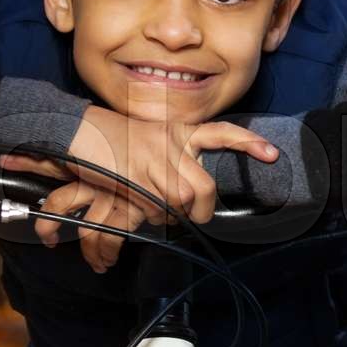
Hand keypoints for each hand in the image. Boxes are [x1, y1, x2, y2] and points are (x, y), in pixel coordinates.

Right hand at [0, 106, 279, 268]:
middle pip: (202, 187)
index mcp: (177, 130)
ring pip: (178, 201)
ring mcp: (151, 160)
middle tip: (194, 216)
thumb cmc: (112, 139)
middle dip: (200, 210)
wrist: (73, 130)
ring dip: (169, 215)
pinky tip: (134, 204)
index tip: (273, 155)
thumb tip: (191, 195)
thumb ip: (174, 158)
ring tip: (154, 209)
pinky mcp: (131, 178)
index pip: (221, 133)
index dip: (248, 145)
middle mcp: (169, 143)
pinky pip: (151, 209)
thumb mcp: (150, 138)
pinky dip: (147, 216)